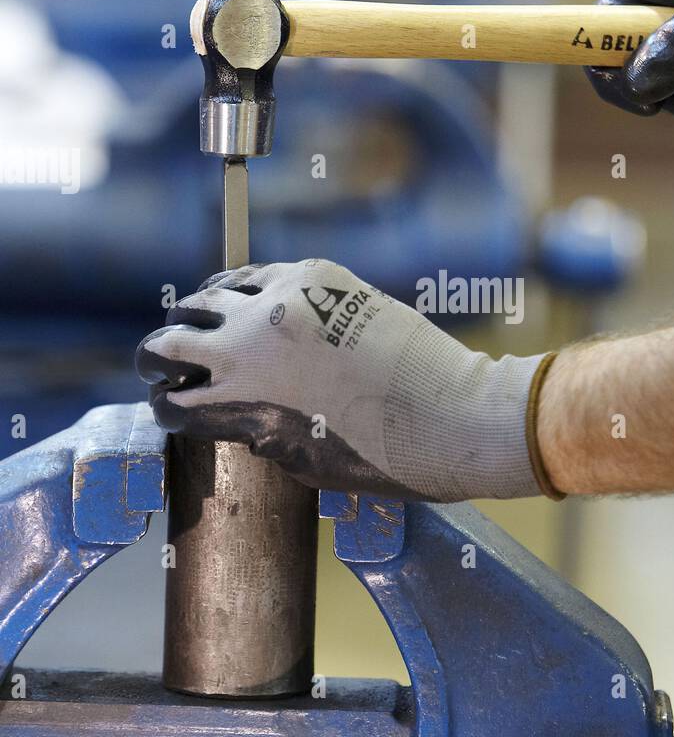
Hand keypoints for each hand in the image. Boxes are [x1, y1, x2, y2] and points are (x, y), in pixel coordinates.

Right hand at [136, 259, 548, 501]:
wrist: (451, 415)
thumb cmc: (384, 456)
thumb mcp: (302, 462)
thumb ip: (257, 432)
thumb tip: (238, 414)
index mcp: (241, 402)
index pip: (172, 400)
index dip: (166, 408)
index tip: (171, 408)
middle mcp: (249, 344)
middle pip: (169, 340)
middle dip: (159, 358)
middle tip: (161, 367)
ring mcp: (281, 301)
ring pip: (208, 295)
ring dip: (197, 316)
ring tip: (200, 327)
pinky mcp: (316, 275)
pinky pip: (259, 275)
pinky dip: (245, 292)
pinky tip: (247, 301)